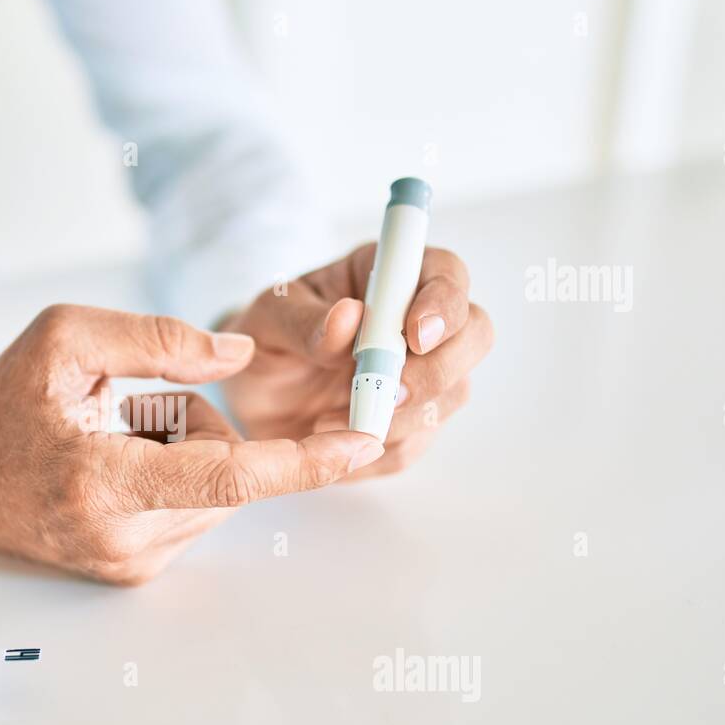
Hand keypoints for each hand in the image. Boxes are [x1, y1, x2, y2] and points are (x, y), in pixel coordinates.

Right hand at [0, 304, 382, 583]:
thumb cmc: (1, 401)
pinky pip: (194, 512)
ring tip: (111, 441)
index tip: (363, 442)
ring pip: (216, 492)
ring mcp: (128, 565)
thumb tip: (243, 354)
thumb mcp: (65, 339)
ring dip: (186, 453)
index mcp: (102, 481)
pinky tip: (115, 467)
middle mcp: (122, 539)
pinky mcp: (131, 575)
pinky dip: (174, 478)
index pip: (228, 475)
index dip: (303, 459)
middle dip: (200, 427)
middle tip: (129, 411)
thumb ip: (160, 339)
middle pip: (227, 472)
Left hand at [221, 244, 492, 476]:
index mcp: (389, 277)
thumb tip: (349, 317)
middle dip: (439, 369)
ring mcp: (421, 377)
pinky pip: (413, 446)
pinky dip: (375, 449)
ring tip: (328, 420)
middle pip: (474, 336)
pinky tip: (332, 441)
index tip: (415, 334)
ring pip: (452, 396)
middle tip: (387, 390)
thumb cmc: (265, 339)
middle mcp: (416, 324)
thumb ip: (304, 321)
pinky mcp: (407, 426)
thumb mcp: (268, 320)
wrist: (250, 395)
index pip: (447, 275)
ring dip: (399, 417)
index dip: (444, 303)